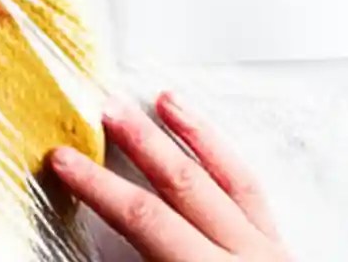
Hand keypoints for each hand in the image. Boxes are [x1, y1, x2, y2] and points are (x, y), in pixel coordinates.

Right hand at [51, 92, 288, 261]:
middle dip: (140, 144)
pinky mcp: (282, 251)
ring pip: (228, 178)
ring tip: (165, 100)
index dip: (99, 187)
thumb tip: (96, 254)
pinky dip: (228, 161)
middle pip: (184, 185)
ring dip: (193, 135)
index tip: (64, 161)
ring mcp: (270, 251)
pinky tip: (209, 146)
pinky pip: (254, 194)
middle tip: (104, 110)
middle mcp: (245, 259)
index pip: (145, 220)